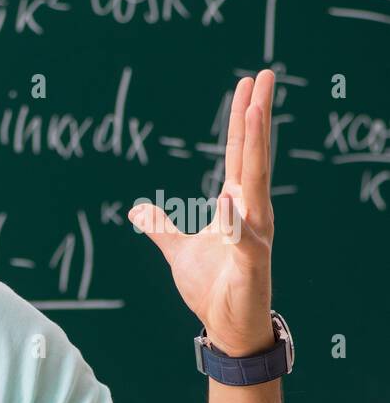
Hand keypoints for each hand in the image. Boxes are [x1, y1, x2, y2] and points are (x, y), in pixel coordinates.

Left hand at [128, 70, 275, 356]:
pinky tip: (231, 201)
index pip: (241, 153)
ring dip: (255, 148)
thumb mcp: (179, 251)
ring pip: (255, 184)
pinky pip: (243, 239)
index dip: (242, 119)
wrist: (228, 327)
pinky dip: (236, 221)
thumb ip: (161, 228)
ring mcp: (254, 236)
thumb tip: (138, 212)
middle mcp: (252, 213)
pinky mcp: (250, 264)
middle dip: (257, 115)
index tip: (248, 83)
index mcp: (238, 205)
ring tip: (254, 111)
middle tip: (264, 75)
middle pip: (254, 155)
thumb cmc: (212, 287)